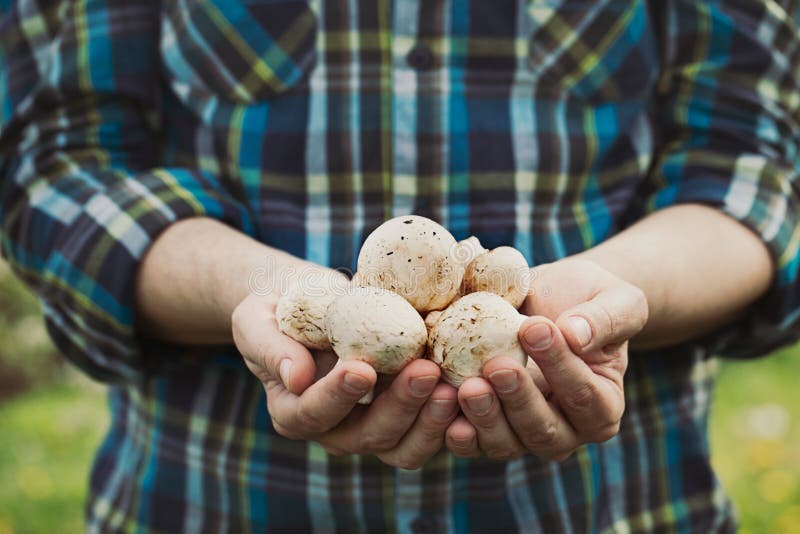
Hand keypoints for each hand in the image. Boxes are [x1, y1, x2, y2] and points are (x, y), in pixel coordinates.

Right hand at [233, 291, 458, 468]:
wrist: (310, 302)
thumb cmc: (277, 307)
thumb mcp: (255, 318)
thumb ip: (268, 347)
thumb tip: (295, 378)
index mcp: (293, 411)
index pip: (313, 413)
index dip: (338, 395)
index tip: (363, 368)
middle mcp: (333, 430)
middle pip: (367, 436)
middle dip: (399, 406)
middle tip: (426, 370)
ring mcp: (371, 427)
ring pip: (403, 446)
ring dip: (430, 420)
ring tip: (453, 385)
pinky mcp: (404, 415)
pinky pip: (429, 429)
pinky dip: (450, 418)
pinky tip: (469, 388)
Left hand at [445, 258, 647, 460]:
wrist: (545, 298)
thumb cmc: (587, 298)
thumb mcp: (613, 299)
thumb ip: (605, 319)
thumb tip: (576, 334)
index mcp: (603, 405)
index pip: (583, 394)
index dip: (560, 365)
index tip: (533, 328)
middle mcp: (566, 431)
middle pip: (543, 430)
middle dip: (518, 400)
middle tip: (496, 366)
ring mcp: (522, 435)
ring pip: (505, 442)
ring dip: (484, 417)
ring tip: (465, 386)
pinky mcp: (485, 429)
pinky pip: (471, 441)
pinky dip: (454, 426)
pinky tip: (441, 402)